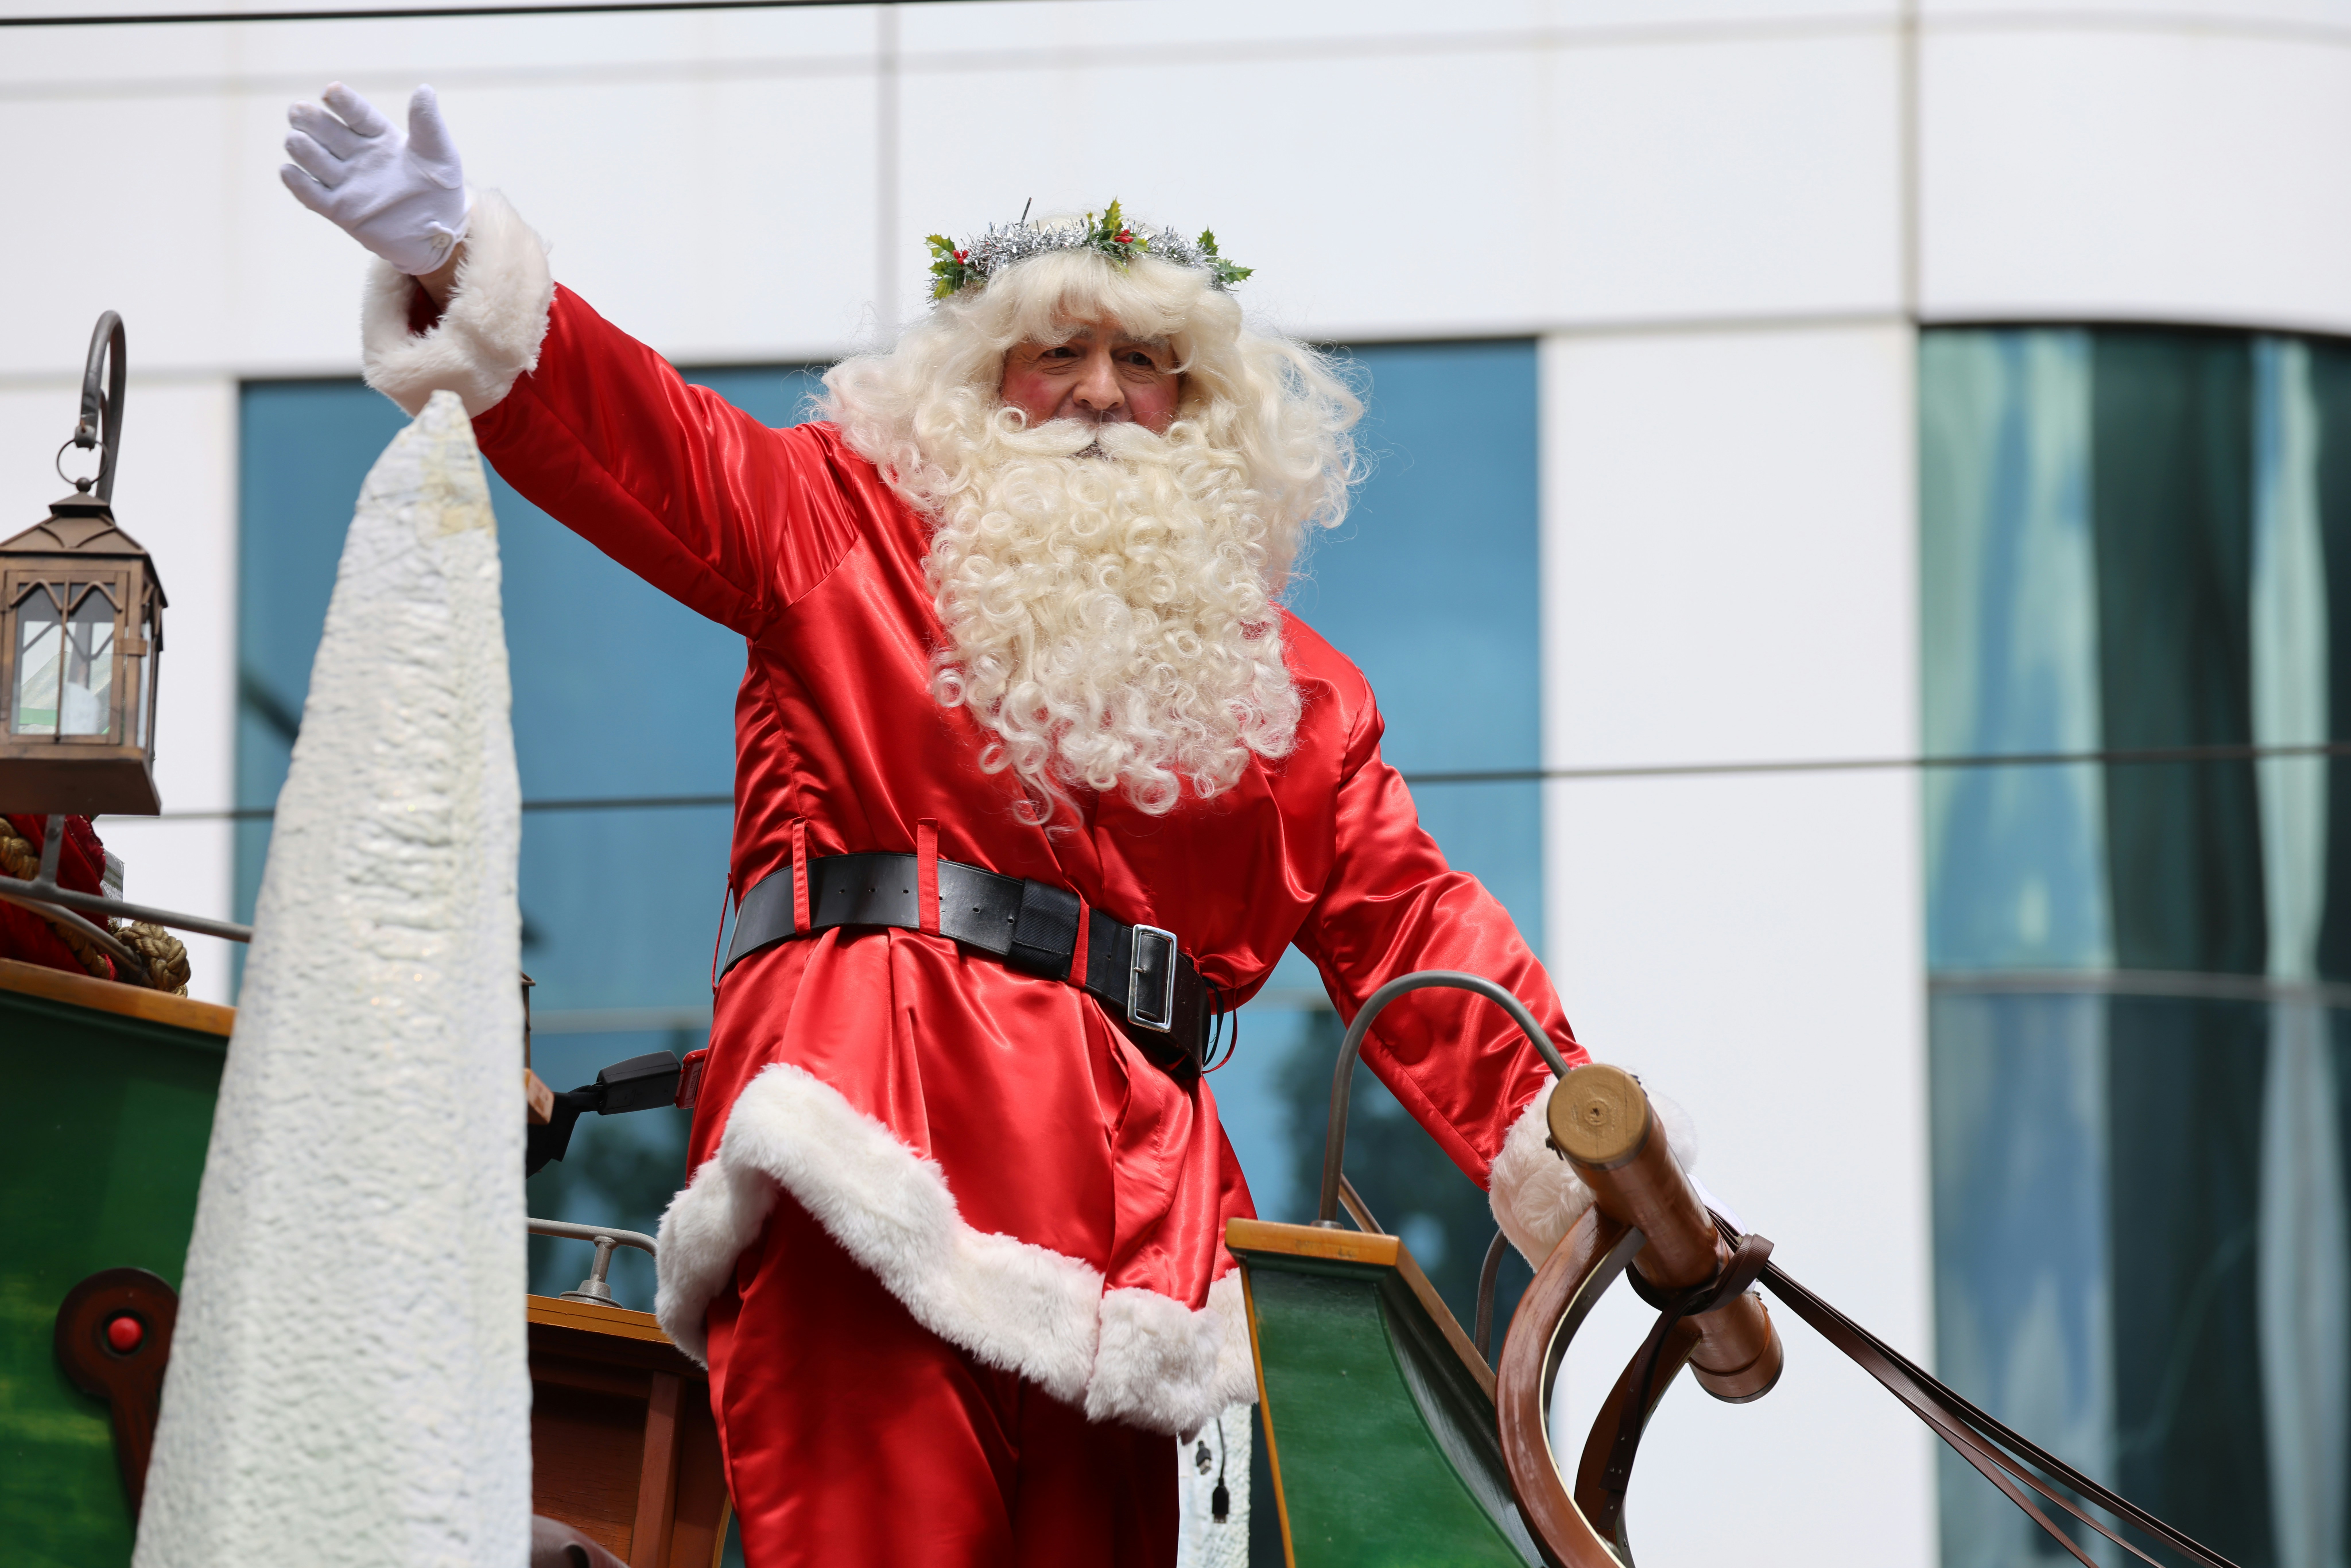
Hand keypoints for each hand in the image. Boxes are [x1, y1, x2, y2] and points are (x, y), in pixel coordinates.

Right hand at [281, 83, 470, 275]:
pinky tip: (288, 171)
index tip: (331, 91)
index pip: (355, 113)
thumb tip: (424, 89)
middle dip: (310, 120)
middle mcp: (357, 155)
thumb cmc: (441, 189)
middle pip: (325, 131)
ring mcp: (346, 182)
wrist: (441, 233)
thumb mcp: (440, 155)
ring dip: (302, 148)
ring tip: (296, 140)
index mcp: (378, 136)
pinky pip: (312, 195)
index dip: (342, 102)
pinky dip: (298, 184)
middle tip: (299, 111)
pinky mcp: (340, 210)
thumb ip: (428, 124)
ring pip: (313, 158)